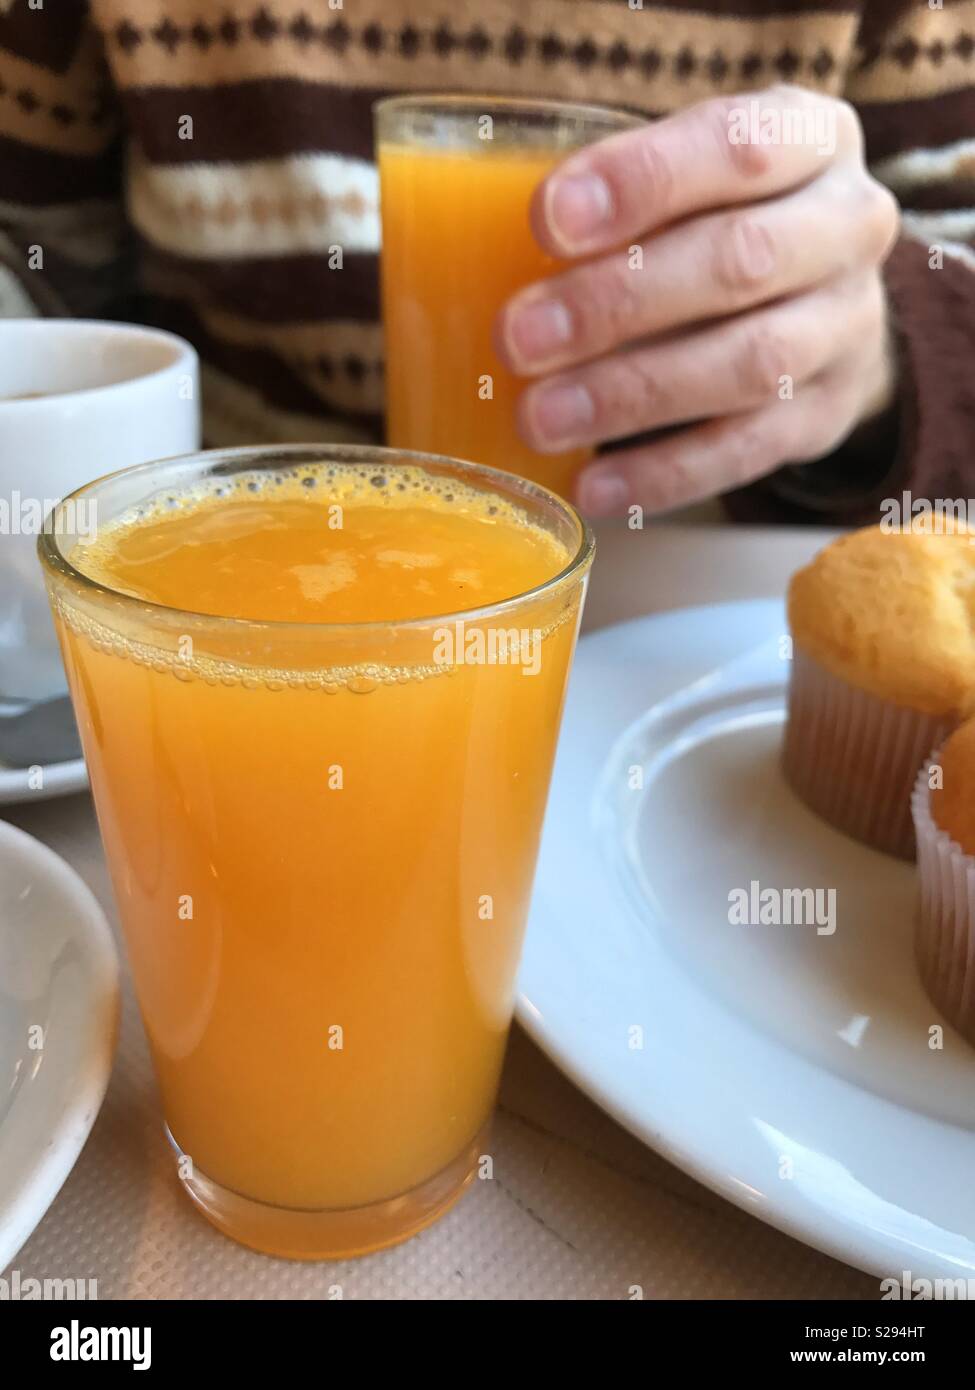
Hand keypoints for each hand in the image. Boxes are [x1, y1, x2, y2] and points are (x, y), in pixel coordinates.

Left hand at [494, 85, 900, 515]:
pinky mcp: (826, 416)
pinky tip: (594, 486)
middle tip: (519, 340)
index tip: (547, 221)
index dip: (641, 182)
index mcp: (811, 139)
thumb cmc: (722, 221)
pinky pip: (746, 451)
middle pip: (739, 261)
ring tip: (540, 419)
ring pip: (748, 363)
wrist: (824, 302)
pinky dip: (663, 474)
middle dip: (616, 303)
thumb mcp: (691, 179)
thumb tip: (485, 265)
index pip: (736, 146)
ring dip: (632, 394)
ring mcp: (847, 328)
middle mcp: (848, 227)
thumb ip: (623, 204)